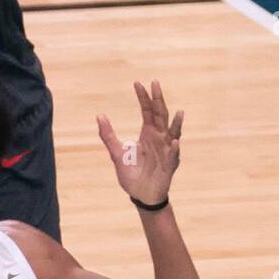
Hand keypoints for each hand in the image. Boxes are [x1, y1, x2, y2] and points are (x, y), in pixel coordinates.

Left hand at [96, 80, 183, 206]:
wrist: (141, 195)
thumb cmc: (132, 174)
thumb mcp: (117, 153)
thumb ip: (108, 135)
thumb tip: (99, 115)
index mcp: (148, 133)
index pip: (147, 111)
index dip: (143, 97)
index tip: (137, 83)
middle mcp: (159, 138)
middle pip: (161, 115)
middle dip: (158, 100)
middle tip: (155, 83)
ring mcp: (166, 151)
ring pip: (173, 134)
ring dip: (176, 124)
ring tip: (178, 112)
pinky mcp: (169, 166)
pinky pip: (173, 156)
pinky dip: (174, 149)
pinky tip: (174, 142)